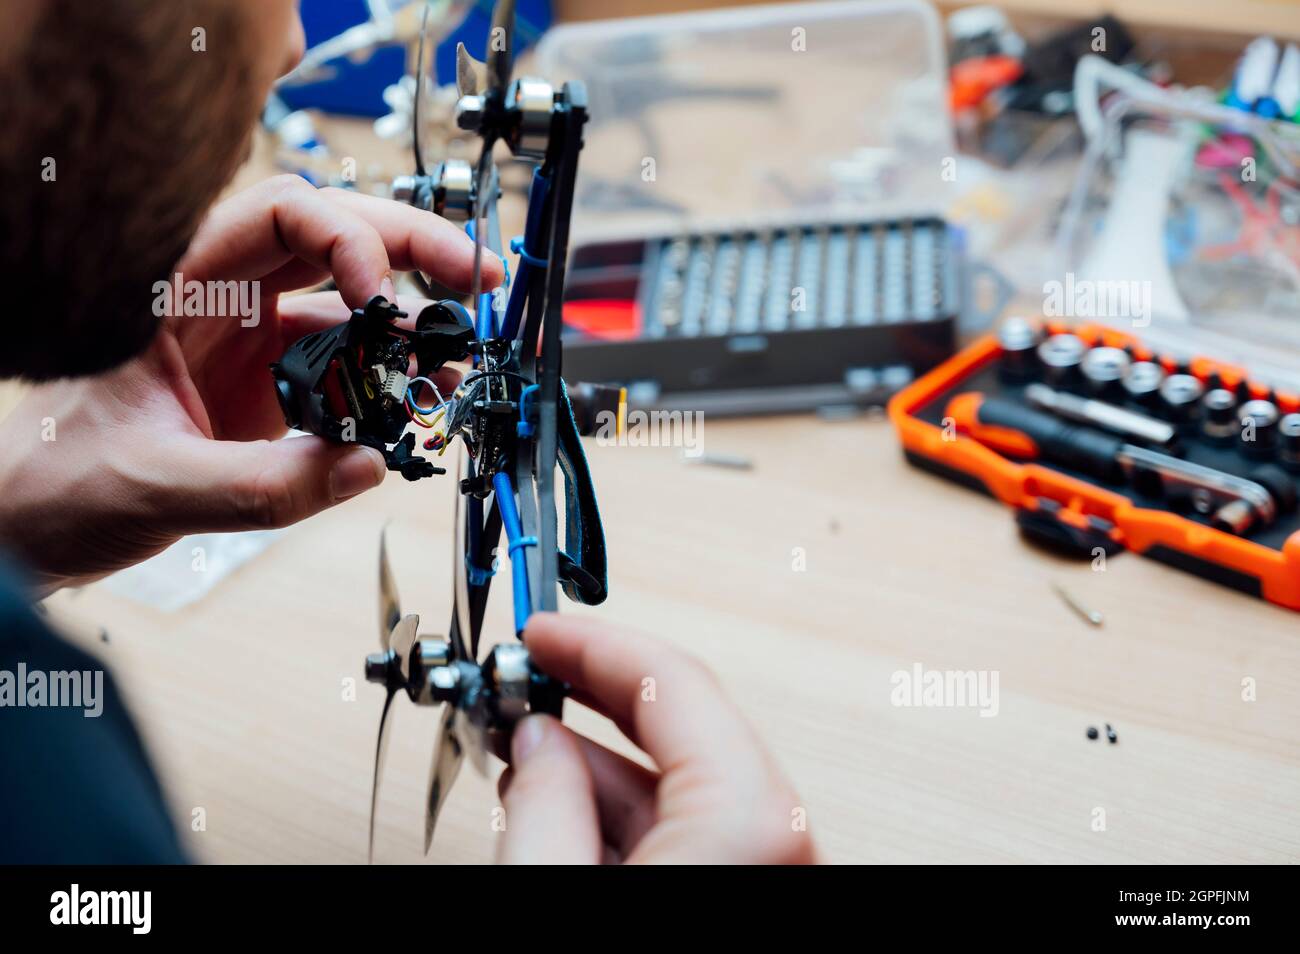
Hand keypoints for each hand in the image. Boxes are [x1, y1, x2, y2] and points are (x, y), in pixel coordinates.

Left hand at [0, 176, 502, 592]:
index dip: (344, 236)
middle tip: (474, 276)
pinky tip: (425, 389)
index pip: (275, 213)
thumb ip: (261, 483)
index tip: (382, 298)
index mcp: (174, 284)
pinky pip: (343, 361)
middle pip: (328, 236)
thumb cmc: (62, 484)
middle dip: (408, 248)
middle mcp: (219, 296)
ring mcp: (248, 337)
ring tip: (460, 348)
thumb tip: (364, 466)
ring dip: (409, 318)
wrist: (39, 525)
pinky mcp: (269, 381)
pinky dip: (389, 373)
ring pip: (344, 298)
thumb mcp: (156, 484)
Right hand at [496, 614, 816, 863]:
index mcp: (748, 820)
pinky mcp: (752, 886)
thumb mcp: (548, 881)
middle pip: (682, 726)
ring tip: (522, 747)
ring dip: (600, 761)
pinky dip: (625, 814)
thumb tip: (538, 744)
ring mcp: (773, 867)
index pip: (671, 681)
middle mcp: (781, 839)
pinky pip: (693, 834)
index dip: (592, 644)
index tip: (539, 633)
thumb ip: (543, 801)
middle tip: (527, 675)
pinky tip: (559, 808)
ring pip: (683, 786)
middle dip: (594, 695)